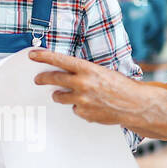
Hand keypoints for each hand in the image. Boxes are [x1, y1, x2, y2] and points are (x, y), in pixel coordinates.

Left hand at [28, 48, 153, 125]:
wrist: (134, 105)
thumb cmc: (121, 86)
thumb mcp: (102, 72)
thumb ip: (84, 72)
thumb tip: (68, 73)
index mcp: (87, 69)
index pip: (60, 60)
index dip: (44, 56)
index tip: (32, 54)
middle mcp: (82, 83)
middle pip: (54, 79)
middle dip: (43, 78)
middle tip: (37, 79)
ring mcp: (81, 99)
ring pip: (59, 96)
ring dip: (59, 95)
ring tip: (65, 94)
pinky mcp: (83, 113)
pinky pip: (73, 109)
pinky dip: (78, 107)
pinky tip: (90, 105)